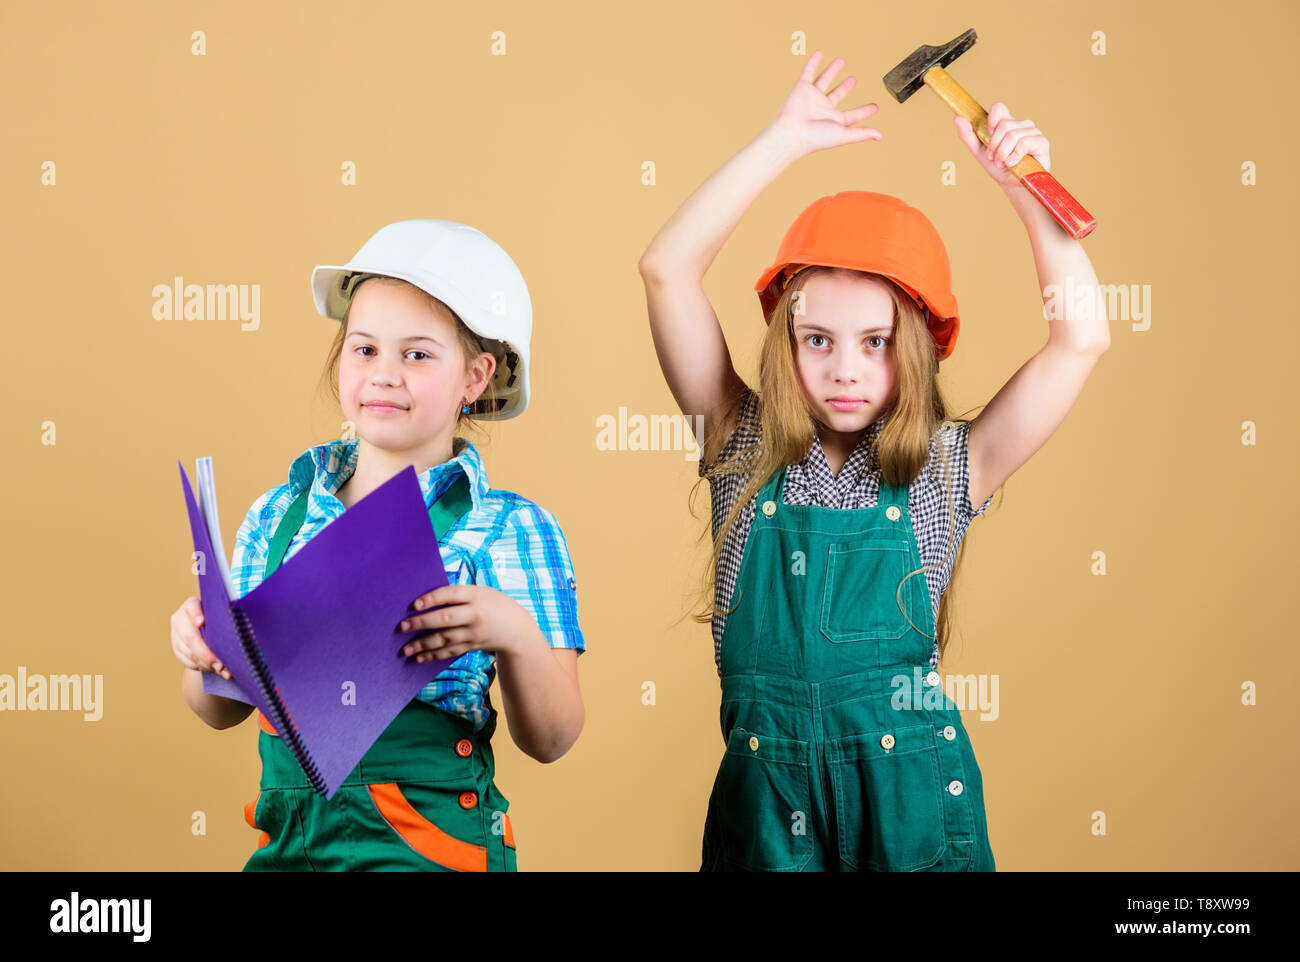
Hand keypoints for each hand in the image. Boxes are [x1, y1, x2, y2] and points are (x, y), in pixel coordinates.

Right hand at [170, 596, 231, 679]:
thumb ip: (227, 619)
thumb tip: (244, 630)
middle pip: (191, 637)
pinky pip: (188, 661)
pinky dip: (202, 667)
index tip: (201, 622)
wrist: (205, 631)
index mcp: (191, 605)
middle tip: (220, 663)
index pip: (192, 607)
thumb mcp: (222, 615)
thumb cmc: (220, 620)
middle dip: (206, 652)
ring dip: (207, 663)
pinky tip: (215, 670)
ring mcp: (176, 635)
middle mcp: (180, 619)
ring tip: (223, 669)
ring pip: (190, 652)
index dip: (196, 615)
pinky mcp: (177, 649)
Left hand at [398, 584, 534, 662]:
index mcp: (476, 595)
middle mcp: (475, 614)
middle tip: (402, 627)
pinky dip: (433, 655)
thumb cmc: (494, 605)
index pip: (450, 594)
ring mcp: (474, 632)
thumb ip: (459, 595)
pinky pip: (450, 651)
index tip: (414, 604)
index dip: (431, 598)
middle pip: (445, 618)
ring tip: (405, 649)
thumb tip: (426, 601)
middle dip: (422, 623)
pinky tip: (419, 658)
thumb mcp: (481, 593)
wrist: (518, 629)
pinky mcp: (472, 646)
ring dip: (423, 644)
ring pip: (445, 639)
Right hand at [769, 50, 881, 156]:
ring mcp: (812, 97)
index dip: (864, 111)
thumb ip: (862, 134)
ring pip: (825, 80)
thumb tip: (880, 136)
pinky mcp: (801, 88)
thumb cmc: (816, 138)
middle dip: (846, 87)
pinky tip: (819, 53)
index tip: (874, 107)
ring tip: (840, 61)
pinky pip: (808, 72)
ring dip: (832, 71)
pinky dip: (813, 62)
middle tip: (853, 80)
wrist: (791, 134)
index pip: (853, 115)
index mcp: (834, 120)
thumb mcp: (844, 135)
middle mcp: (823, 108)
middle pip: (838, 95)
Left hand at [954, 101, 1050, 190]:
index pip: (999, 108)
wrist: (1012, 185)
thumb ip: (968, 136)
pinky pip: (1024, 142)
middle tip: (993, 159)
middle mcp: (1021, 125)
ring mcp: (1033, 132)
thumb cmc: (998, 167)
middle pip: (1003, 124)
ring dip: (1003, 153)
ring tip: (1003, 163)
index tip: (988, 134)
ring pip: (1012, 135)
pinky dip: (1014, 156)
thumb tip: (957, 118)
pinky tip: (1012, 163)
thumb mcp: (979, 152)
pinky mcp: (1042, 142)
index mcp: (1007, 123)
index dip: (991, 119)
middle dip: (994, 146)